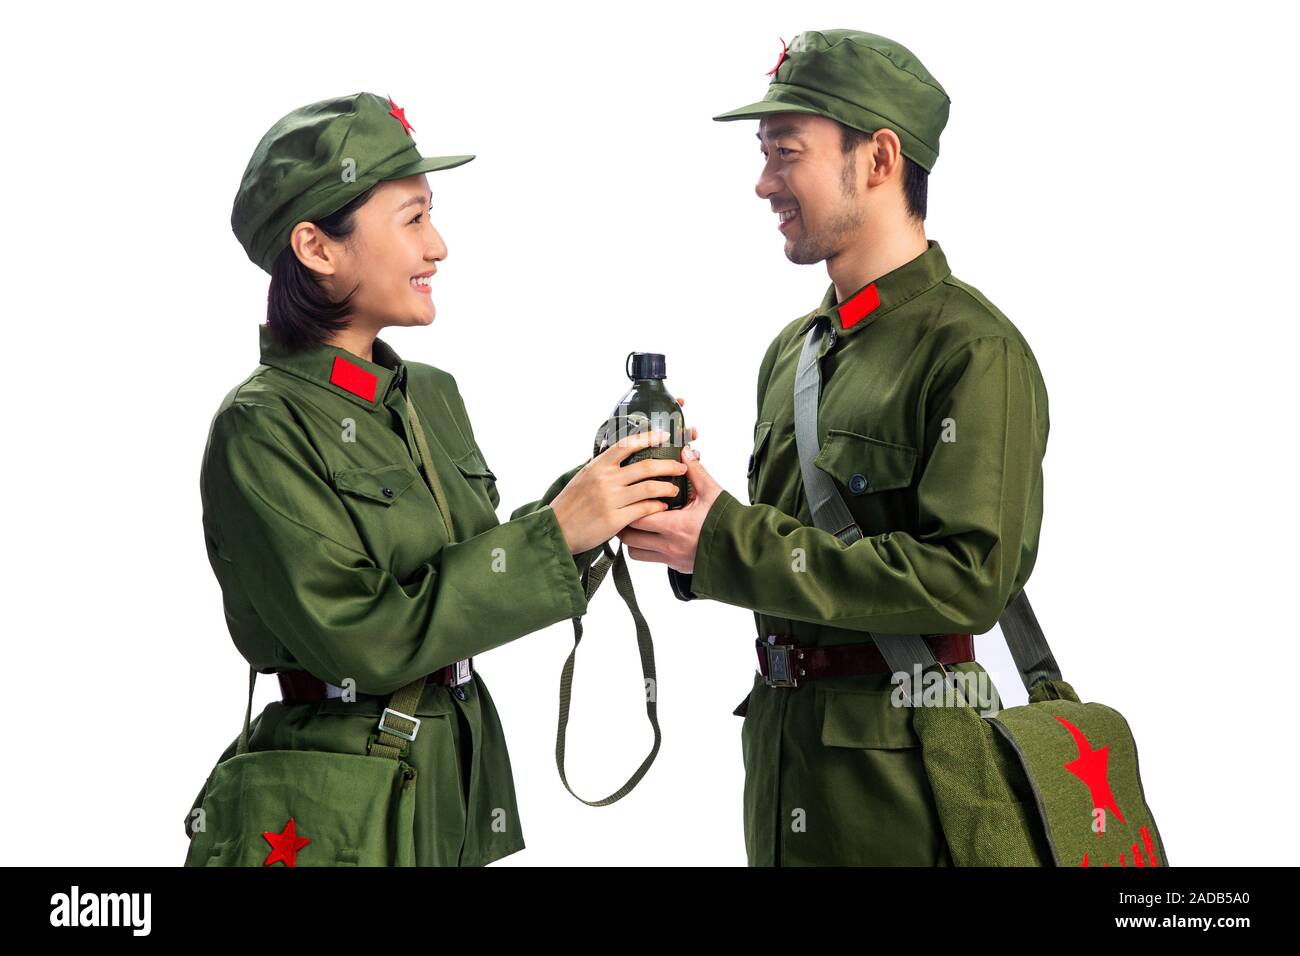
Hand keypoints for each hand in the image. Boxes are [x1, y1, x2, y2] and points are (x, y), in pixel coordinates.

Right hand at [550, 429, 688, 554]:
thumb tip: (622, 455)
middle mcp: (605, 479)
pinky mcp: (615, 519)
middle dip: (669, 465)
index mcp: (598, 466)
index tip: (664, 436)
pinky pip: (644, 509)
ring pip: (649, 487)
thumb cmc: (572, 503)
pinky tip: (662, 506)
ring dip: (667, 488)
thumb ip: (604, 467)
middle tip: (680, 467)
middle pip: (646, 466)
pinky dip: (657, 506)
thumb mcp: (584, 477)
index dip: (648, 438)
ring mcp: (610, 499)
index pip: (627, 444)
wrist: (557, 529)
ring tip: (674, 490)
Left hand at [620, 445, 721, 573]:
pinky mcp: (675, 567)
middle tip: (629, 509)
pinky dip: (645, 549)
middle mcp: (669, 545)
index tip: (634, 497)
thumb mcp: (712, 493)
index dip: (632, 506)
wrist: (743, 548)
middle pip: (630, 537)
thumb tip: (685, 453)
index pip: (638, 517)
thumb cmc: (728, 521)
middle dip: (625, 523)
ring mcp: (671, 558)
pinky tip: (654, 536)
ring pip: (635, 553)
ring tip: (639, 525)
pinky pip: (649, 560)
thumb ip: (696, 473)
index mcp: (676, 526)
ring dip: (633, 539)